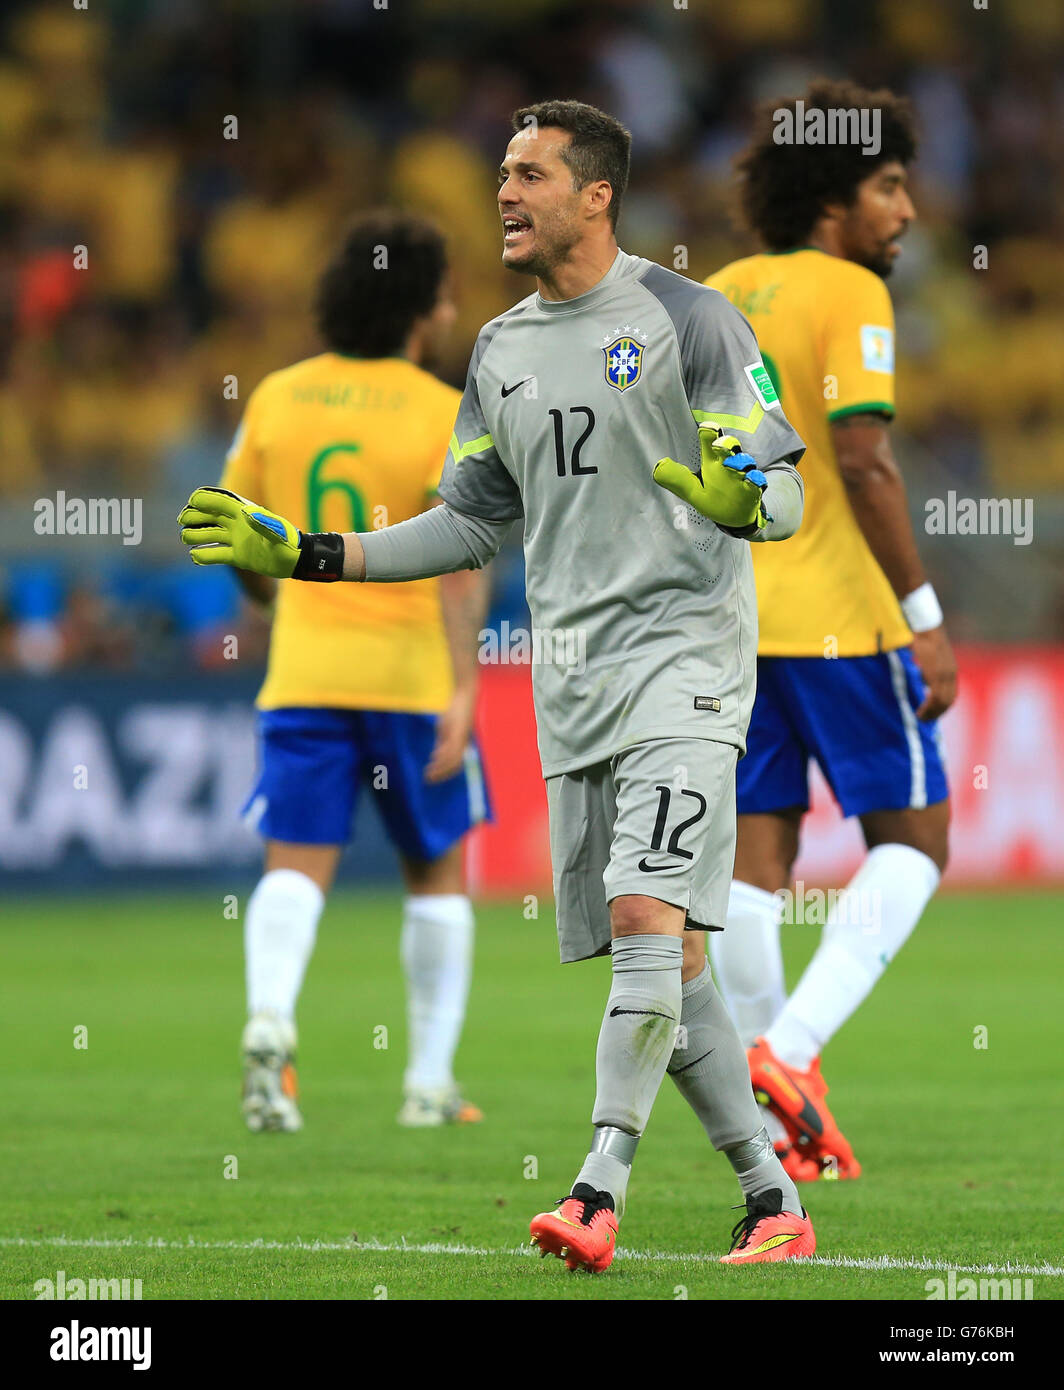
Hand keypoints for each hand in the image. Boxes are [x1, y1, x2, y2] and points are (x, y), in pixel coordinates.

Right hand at [178, 487, 301, 577]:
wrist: (296, 561)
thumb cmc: (289, 544)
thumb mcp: (278, 534)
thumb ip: (264, 524)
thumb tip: (248, 514)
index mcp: (245, 513)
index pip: (220, 501)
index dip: (205, 499)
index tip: (191, 502)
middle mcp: (238, 525)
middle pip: (210, 516)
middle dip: (194, 517)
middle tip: (183, 522)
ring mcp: (237, 540)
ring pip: (210, 534)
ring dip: (196, 535)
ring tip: (186, 539)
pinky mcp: (238, 556)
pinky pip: (217, 555)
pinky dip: (205, 556)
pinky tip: (195, 557)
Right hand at [425, 684, 476, 783]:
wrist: (464, 696)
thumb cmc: (455, 711)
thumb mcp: (445, 728)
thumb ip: (442, 742)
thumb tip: (435, 755)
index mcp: (461, 744)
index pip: (455, 765)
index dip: (445, 773)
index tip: (433, 778)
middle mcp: (463, 743)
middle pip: (455, 765)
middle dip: (441, 774)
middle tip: (428, 780)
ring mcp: (461, 738)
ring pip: (453, 759)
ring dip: (440, 767)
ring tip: (428, 773)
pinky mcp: (459, 730)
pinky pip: (452, 746)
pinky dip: (442, 754)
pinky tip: (433, 757)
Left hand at [653, 422, 769, 530]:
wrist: (735, 517)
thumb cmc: (713, 498)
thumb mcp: (692, 491)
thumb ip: (677, 479)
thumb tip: (658, 466)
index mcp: (712, 462)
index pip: (709, 442)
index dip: (709, 433)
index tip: (706, 429)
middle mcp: (727, 465)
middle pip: (729, 447)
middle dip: (725, 443)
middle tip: (717, 444)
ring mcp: (742, 476)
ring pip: (745, 462)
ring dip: (739, 461)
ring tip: (732, 464)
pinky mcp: (753, 490)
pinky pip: (757, 482)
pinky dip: (755, 479)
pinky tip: (752, 479)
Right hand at [910, 624, 957, 720]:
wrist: (924, 624)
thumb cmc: (922, 636)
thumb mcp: (928, 656)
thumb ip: (928, 669)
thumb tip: (922, 681)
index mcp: (949, 669)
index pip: (951, 695)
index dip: (942, 707)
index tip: (930, 714)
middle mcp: (950, 672)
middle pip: (948, 700)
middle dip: (937, 713)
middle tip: (924, 720)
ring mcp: (944, 673)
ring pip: (942, 700)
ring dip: (932, 712)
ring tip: (920, 717)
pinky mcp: (935, 672)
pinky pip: (935, 695)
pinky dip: (928, 706)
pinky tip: (920, 710)